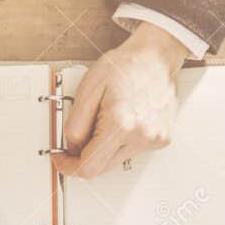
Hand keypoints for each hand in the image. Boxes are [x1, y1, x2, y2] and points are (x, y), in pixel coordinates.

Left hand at [52, 22, 186, 178]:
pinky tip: (123, 120)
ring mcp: (154, 139)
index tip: (62, 159)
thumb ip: (75, 125)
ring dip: (104, 147)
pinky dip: (121, 141)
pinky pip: (131, 151)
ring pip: (116, 161)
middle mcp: (141, 135)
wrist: (155, 56)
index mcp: (121, 124)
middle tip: (78, 139)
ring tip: (106, 119)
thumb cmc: (123, 66)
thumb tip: (71, 148)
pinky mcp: (162, 139)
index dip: (69, 166)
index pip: (88, 167)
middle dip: (85, 155)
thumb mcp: (87, 91)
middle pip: (102, 168)